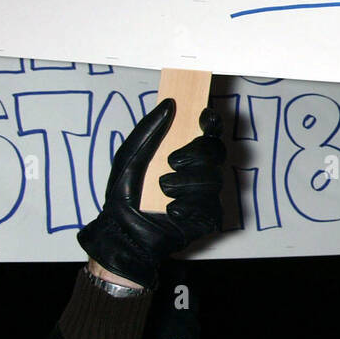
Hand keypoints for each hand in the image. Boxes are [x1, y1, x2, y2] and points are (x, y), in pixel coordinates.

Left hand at [77, 98, 225, 288]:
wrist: (123, 234)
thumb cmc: (124, 195)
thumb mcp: (129, 156)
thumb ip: (148, 129)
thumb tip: (169, 104)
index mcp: (184, 154)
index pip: (208, 133)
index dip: (211, 123)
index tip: (203, 118)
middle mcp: (198, 172)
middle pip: (216, 152)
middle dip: (196, 154)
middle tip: (172, 162)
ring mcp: (205, 195)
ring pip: (213, 179)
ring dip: (185, 183)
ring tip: (163, 190)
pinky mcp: (207, 218)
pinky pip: (210, 206)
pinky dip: (187, 207)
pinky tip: (171, 212)